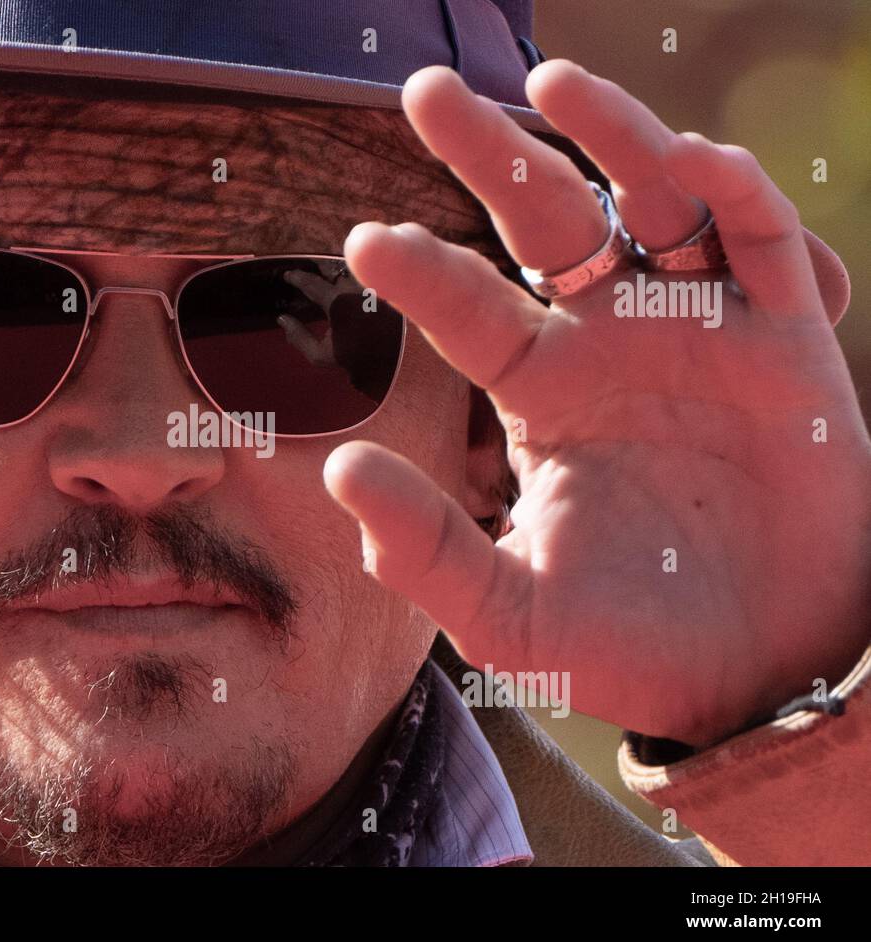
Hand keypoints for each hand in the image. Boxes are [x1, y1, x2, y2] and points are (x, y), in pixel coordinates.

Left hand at [325, 61, 870, 747]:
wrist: (760, 677)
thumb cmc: (628, 647)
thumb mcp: (510, 613)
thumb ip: (427, 551)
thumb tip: (339, 470)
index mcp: (539, 394)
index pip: (469, 310)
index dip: (421, 272)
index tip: (364, 239)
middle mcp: (608, 343)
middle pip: (544, 223)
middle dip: (491, 155)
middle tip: (422, 93)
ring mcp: (698, 332)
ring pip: (651, 204)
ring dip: (609, 136)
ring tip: (548, 80)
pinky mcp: (787, 344)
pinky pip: (760, 247)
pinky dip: (735, 198)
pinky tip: (694, 162)